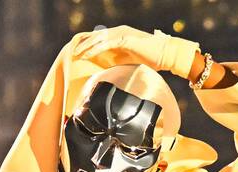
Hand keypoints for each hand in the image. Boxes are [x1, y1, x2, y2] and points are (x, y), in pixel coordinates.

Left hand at [73, 25, 198, 80]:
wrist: (165, 54)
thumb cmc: (150, 59)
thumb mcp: (130, 61)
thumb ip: (119, 62)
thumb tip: (109, 72)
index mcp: (119, 37)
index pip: (99, 39)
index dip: (87, 45)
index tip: (77, 53)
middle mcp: (119, 32)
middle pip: (96, 37)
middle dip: (83, 44)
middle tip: (71, 52)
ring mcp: (121, 34)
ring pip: (99, 39)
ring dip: (86, 46)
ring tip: (76, 54)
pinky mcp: (125, 39)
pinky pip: (106, 44)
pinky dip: (96, 49)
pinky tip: (87, 55)